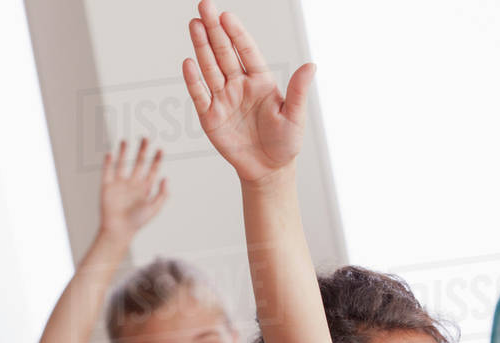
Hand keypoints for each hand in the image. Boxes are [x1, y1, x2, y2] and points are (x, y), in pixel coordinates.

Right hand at [99, 138, 167, 238]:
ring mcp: (120, 184)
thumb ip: (162, 194)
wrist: (118, 230)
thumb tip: (166, 178)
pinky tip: (110, 153)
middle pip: (139, 163)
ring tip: (126, 141)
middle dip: (143, 151)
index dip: (156, 160)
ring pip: (122, 164)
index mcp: (145, 189)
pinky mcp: (107, 187)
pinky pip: (107, 171)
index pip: (152, 170)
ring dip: (124, 153)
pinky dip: (108, 162)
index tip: (160, 150)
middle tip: (146, 138)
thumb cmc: (137, 222)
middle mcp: (133, 184)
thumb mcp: (154, 208)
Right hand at [183, 0, 314, 184]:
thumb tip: (311, 66)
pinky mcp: (210, 117)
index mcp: (261, 81)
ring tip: (194, 24)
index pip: (246, 51)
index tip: (226, 15)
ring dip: (201, 47)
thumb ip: (299, 91)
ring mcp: (223, 99)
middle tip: (205, 6)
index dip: (236, 33)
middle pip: (224, 52)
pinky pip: (200, 95)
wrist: (268, 170)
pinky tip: (189, 62)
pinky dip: (194, 80)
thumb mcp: (295, 117)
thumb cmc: (285, 143)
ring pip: (210, 68)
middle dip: (214, 30)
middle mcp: (239, 85)